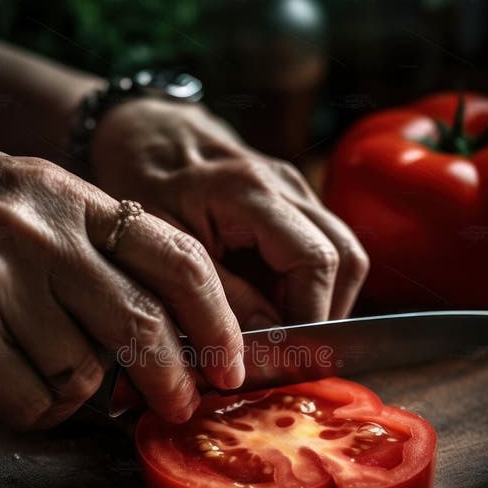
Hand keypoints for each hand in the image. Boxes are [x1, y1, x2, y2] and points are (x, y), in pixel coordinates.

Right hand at [0, 138, 243, 428]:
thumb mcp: (25, 199)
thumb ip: (91, 245)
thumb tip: (166, 323)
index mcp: (66, 196)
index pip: (174, 257)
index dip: (217, 319)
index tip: (232, 362)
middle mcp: (38, 234)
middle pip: (141, 325)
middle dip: (171, 378)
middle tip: (175, 404)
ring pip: (84, 375)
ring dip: (75, 391)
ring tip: (35, 364)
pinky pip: (35, 402)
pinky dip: (32, 409)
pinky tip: (3, 381)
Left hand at [90, 99, 369, 325]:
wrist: (140, 132)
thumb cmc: (141, 183)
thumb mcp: (163, 248)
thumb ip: (218, 297)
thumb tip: (270, 342)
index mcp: (250, 191)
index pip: (316, 261)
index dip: (311, 316)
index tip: (289, 355)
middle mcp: (286, 185)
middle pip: (347, 258)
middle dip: (327, 312)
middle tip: (290, 349)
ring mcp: (296, 189)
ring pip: (344, 253)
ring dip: (322, 299)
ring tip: (282, 330)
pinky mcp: (294, 199)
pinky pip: (324, 246)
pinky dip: (310, 283)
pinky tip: (274, 305)